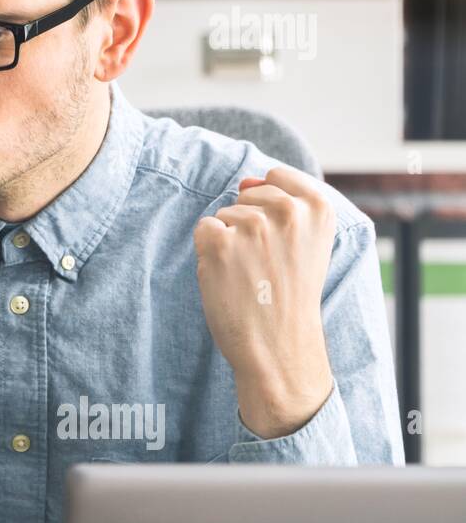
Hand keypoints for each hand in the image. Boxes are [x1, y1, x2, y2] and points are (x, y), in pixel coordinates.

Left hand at [193, 165, 336, 438]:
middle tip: (266, 266)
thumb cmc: (289, 295)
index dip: (270, 208)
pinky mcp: (220, 242)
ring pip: (225, 213)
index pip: (277, 176)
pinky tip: (230, 277)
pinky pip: (204, 228)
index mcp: (318, 207)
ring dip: (229, 241)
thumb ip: (283, 204)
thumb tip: (245, 179)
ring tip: (250, 275)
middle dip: (248, 224)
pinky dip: (208, 252)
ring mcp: (253, 225)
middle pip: (247, 193)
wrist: (278, 346)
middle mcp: (289, 211)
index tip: (283, 242)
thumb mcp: (304, 244)